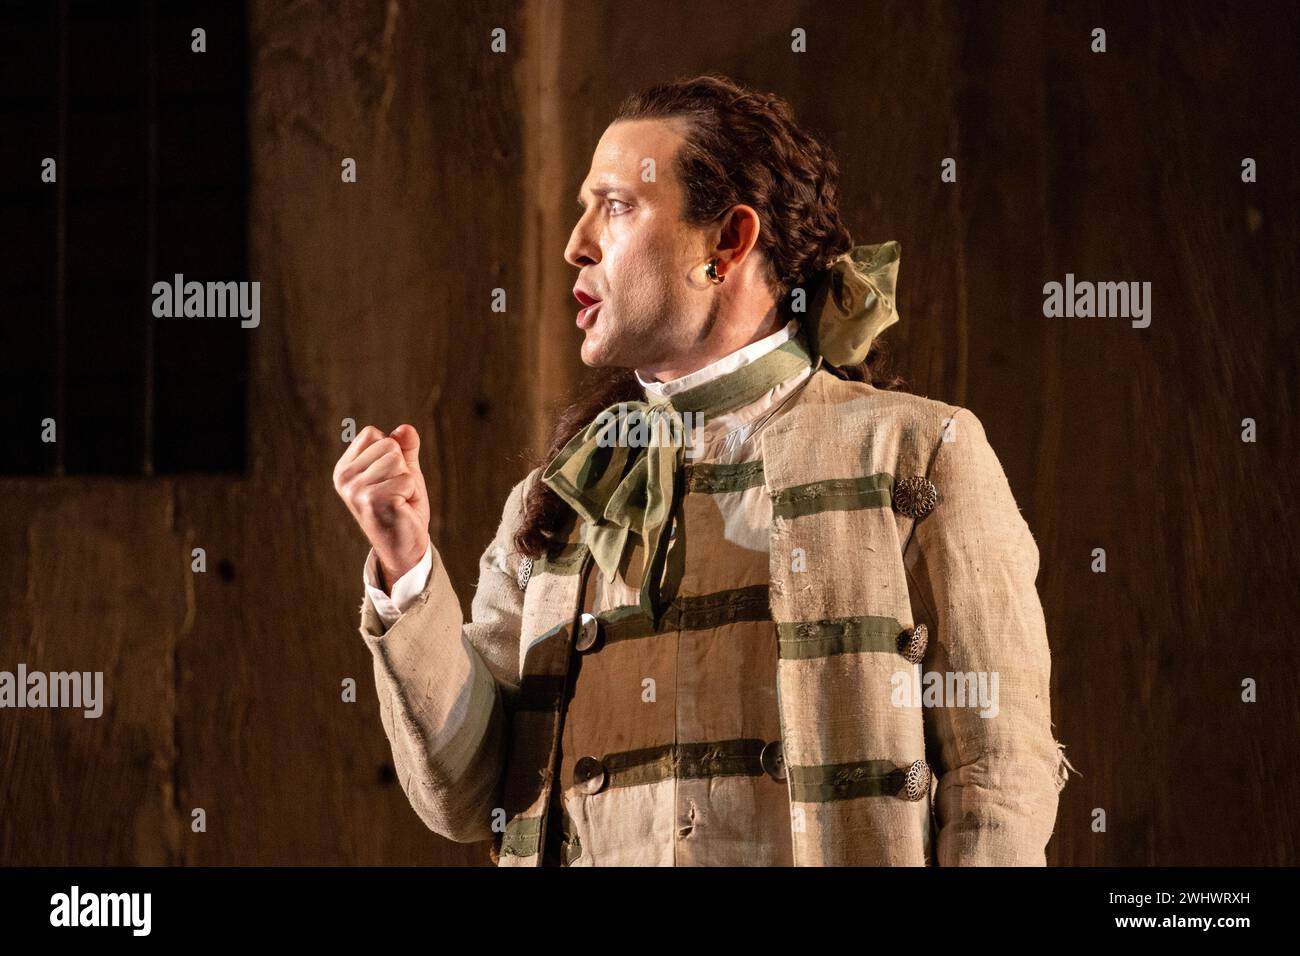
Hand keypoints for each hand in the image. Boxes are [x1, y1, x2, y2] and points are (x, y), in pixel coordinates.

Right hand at [333, 423, 430, 588]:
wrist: (404, 547)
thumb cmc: (402, 506)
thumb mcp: (403, 471)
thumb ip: (404, 449)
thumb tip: (406, 428)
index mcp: (345, 468)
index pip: (373, 434)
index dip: (392, 453)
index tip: (388, 477)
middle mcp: (345, 479)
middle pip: (388, 446)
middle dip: (402, 468)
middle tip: (397, 493)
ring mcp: (356, 491)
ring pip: (398, 462)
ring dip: (407, 482)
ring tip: (399, 500)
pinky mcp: (374, 502)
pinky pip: (406, 480)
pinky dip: (411, 494)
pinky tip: (401, 509)